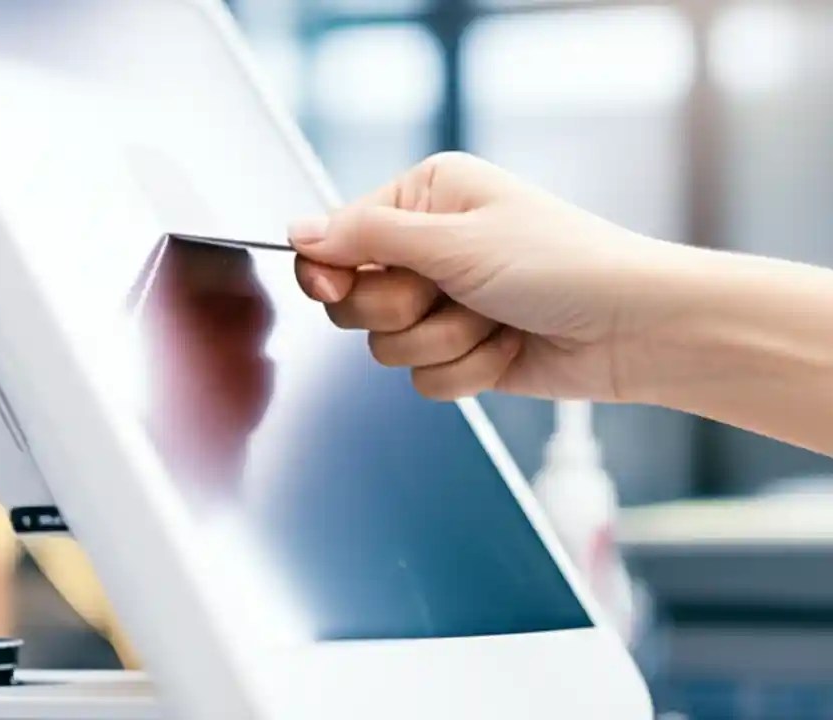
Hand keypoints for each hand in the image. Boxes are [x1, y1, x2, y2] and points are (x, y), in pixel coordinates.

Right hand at [289, 152, 682, 401]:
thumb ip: (365, 237)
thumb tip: (296, 230)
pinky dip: (466, 371)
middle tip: (452, 293)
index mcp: (424, 198)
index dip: (329, 271)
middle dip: (404, 310)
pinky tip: (507, 347)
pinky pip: (421, 379)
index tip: (336, 289)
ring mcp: (443, 302)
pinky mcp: (460, 351)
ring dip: (444, 341)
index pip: (334, 238)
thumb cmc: (563, 265)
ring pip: (385, 347)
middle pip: (351, 300)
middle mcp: (427, 247)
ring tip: (495, 318)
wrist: (634, 329)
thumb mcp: (455, 241)